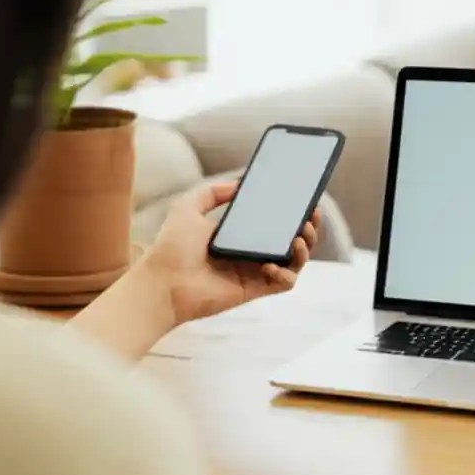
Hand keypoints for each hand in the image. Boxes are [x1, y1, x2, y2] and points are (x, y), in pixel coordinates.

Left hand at [137, 181, 319, 323]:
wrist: (162, 282)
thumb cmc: (171, 247)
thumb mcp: (188, 207)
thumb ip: (212, 192)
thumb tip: (239, 184)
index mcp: (238, 234)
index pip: (274, 222)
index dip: (293, 212)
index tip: (306, 200)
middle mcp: (250, 253)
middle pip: (291, 241)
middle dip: (308, 229)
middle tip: (311, 216)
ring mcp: (254, 272)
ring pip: (294, 263)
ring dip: (304, 250)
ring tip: (299, 238)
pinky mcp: (254, 290)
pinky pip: (283, 283)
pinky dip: (285, 273)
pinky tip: (271, 264)